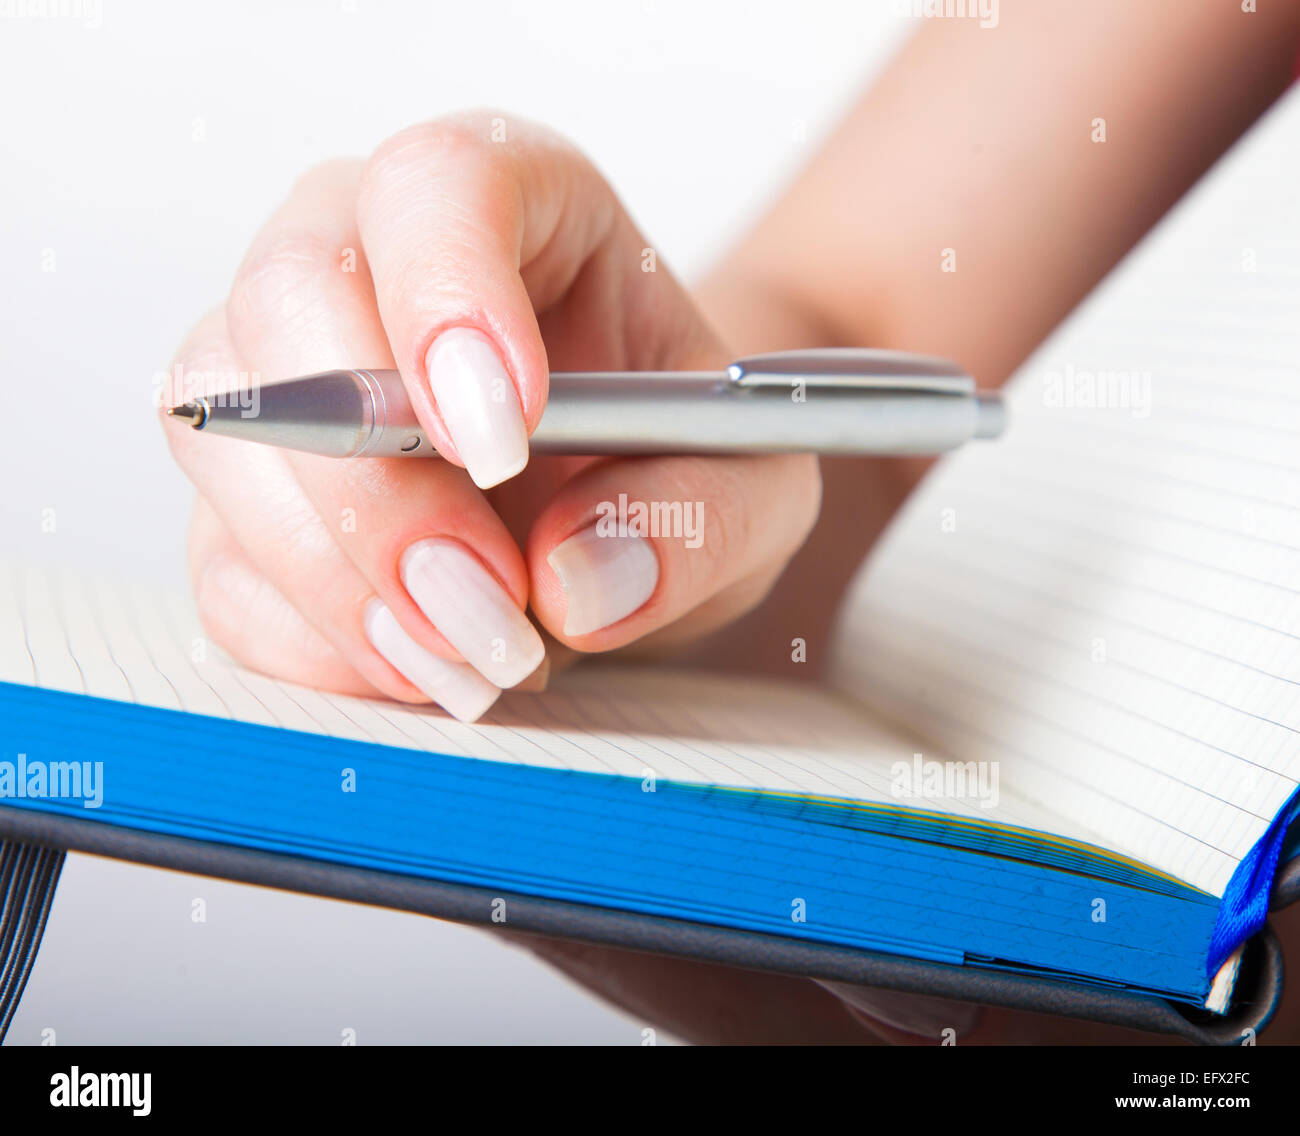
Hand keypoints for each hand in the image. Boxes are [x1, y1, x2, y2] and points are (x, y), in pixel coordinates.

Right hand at [162, 111, 820, 720]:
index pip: (437, 185)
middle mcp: (372, 258)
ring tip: (476, 656)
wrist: (633, 504)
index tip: (503, 439)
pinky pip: (222, 558)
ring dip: (338, 572)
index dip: (448, 297)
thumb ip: (699, 517)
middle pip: (289, 298)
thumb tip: (577, 575)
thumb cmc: (688, 459)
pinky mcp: (255, 492)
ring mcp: (290, 371)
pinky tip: (421, 666)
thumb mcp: (755, 488)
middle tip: (488, 601)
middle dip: (379, 480)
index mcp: (515, 200)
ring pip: (220, 427)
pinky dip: (312, 637)